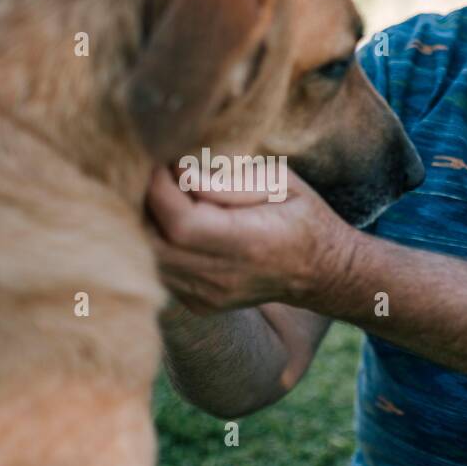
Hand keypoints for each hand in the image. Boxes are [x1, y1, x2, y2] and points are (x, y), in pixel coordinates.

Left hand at [145, 164, 354, 314]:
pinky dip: (157, 243)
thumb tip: (179, 173)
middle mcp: (225, 278)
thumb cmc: (301, 215)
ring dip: (146, 224)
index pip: (181, 223)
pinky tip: (172, 222)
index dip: (159, 189)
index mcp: (250, 244)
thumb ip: (229, 182)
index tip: (161, 161)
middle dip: (144, 204)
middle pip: (154, 244)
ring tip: (162, 196)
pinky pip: (161, 270)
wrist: (322, 272)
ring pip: (150, 260)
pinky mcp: (198, 303)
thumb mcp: (280, 182)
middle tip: (154, 175)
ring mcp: (209, 296)